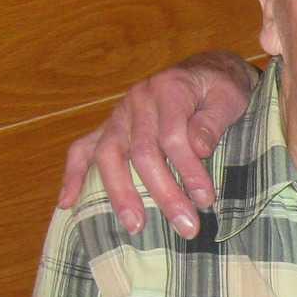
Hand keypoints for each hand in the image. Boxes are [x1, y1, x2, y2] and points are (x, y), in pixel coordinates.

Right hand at [59, 51, 258, 238]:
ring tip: (135, 226)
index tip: (205, 200)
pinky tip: (67, 203)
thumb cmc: (220, 87)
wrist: (206, 69)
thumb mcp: (229, 96)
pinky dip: (73, 174)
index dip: (188, 170)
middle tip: (186, 227)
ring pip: (109, 155)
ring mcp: (119, 114)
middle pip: (142, 152)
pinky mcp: (110, 127)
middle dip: (163, 193)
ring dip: (120, 193)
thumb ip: (213, 121)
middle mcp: (138, 101)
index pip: (172, 136)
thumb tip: (198, 148)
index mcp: (169, 89)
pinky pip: (82, 148)